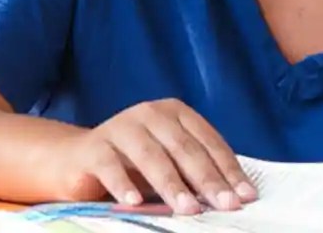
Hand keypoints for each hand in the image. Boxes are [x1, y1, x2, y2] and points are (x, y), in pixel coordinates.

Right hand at [57, 98, 257, 215]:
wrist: (77, 159)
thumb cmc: (133, 164)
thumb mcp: (169, 162)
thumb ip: (193, 172)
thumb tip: (230, 197)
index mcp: (175, 113)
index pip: (208, 141)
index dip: (228, 169)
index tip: (245, 195)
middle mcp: (150, 114)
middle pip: (184, 148)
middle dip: (207, 179)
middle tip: (225, 204)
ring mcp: (121, 127)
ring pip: (151, 156)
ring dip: (172, 185)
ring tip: (188, 209)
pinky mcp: (95, 147)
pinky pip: (111, 167)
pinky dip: (124, 185)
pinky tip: (135, 202)